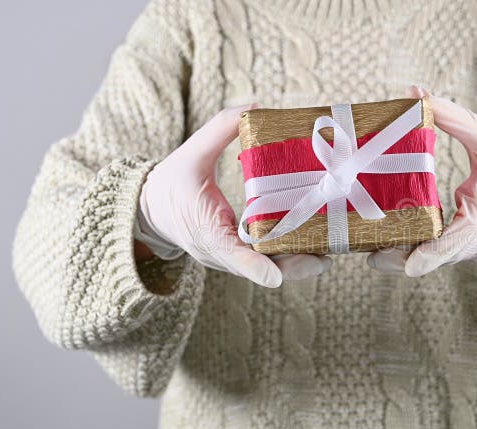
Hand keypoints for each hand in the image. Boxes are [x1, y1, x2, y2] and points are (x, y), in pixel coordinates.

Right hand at [136, 103, 332, 287]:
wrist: (149, 210)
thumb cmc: (171, 182)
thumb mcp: (191, 152)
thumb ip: (220, 129)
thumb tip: (254, 106)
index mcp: (203, 230)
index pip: (228, 253)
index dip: (253, 266)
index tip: (275, 275)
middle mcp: (217, 251)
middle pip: (258, 267)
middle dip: (292, 265)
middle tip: (324, 258)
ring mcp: (227, 258)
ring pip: (264, 268)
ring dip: (295, 264)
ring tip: (327, 254)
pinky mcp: (235, 256)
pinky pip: (263, 261)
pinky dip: (286, 256)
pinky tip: (313, 247)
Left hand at [367, 86, 476, 275]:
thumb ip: (447, 114)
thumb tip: (413, 92)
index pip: (456, 241)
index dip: (429, 255)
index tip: (405, 263)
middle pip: (441, 257)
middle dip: (405, 256)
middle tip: (369, 252)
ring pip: (443, 259)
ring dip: (413, 254)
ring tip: (376, 246)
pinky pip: (450, 254)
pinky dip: (428, 251)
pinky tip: (400, 243)